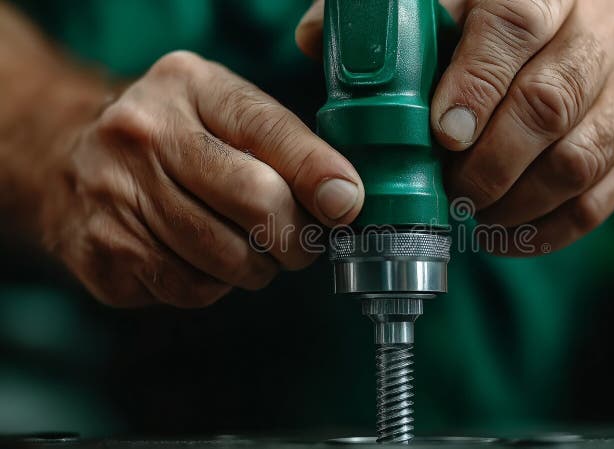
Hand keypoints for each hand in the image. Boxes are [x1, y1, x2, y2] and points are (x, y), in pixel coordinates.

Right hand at [38, 51, 363, 306]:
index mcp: (188, 86)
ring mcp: (113, 191)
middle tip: (301, 247)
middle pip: (255, 199)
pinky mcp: (100, 249)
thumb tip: (343, 200)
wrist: (65, 161)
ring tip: (253, 256)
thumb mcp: (222, 116)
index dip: (318, 173)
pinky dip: (213, 286)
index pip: (268, 129)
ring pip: (225, 256)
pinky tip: (204, 263)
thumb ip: (285, 147)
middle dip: (296, 237)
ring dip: (257, 269)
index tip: (346, 205)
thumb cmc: (171, 142)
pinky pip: (188, 288)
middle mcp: (143, 132)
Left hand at [297, 0, 613, 255]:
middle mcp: (605, 23)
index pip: (513, 22)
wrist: (564, 25)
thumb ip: (381, 14)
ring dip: (515, 201)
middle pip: (551, 100)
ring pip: (580, 157)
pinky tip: (504, 234)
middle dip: (490, 162)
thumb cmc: (485, 17)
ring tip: (471, 215)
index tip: (442, 135)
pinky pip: (602, 195)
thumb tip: (318, 43)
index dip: (475, 84)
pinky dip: (549, 227)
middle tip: (449, 192)